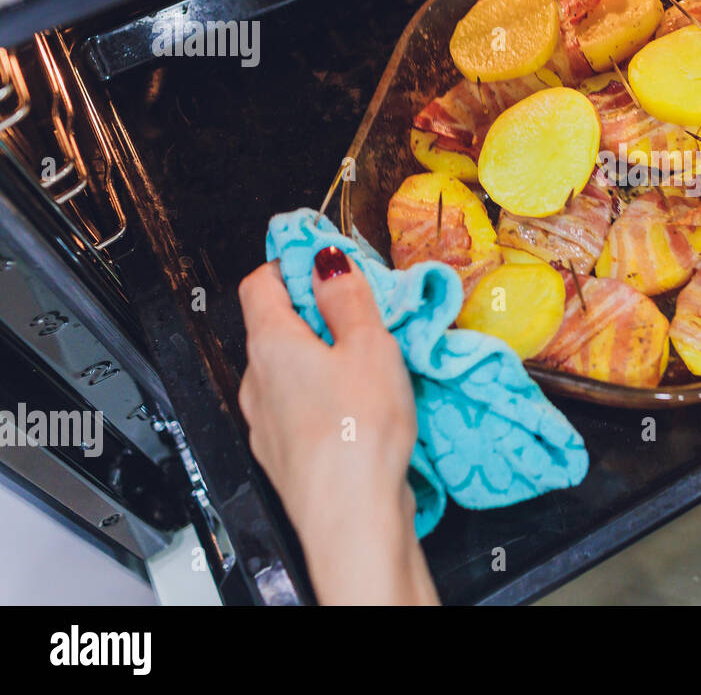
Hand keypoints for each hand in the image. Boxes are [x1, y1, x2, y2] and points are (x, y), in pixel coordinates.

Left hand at [237, 249, 437, 603]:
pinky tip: (356, 410)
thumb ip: (347, 298)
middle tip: (358, 314)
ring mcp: (264, 422)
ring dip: (316, 358)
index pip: (260, 282)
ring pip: (284, 371)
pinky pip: (295, 408)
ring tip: (364, 365)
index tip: (322, 261)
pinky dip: (318, 397)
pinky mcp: (282, 455)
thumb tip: (326, 260)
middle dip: (312, 313)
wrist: (350, 516)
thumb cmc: (359, 430)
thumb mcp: (368, 346)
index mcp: (271, 344)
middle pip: (273, 327)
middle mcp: (256, 381)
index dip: (289, 263)